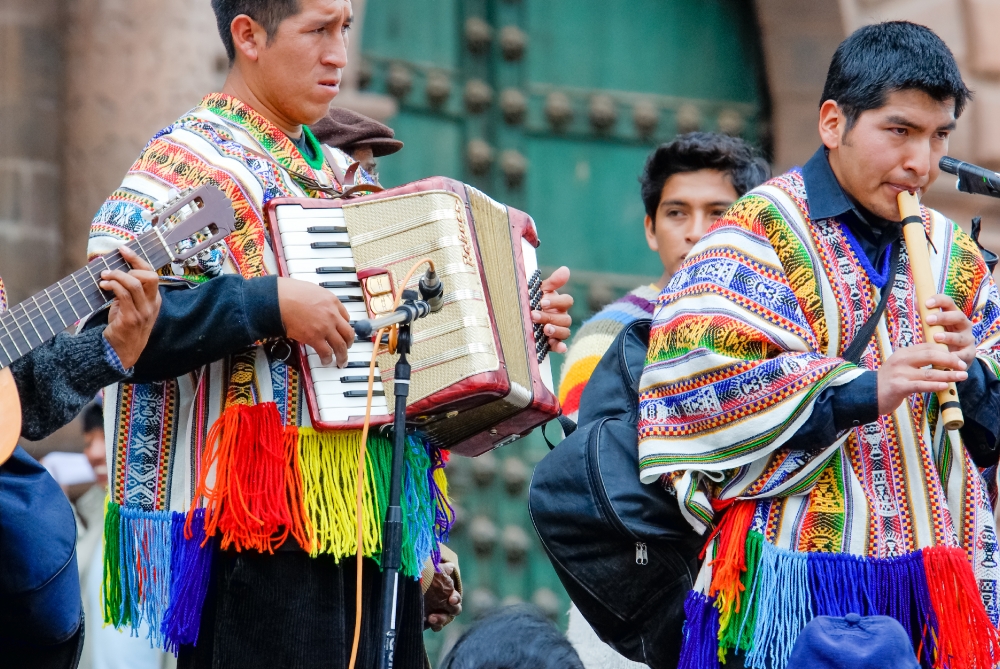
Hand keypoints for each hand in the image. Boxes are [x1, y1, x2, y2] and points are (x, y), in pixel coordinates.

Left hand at [101, 245, 161, 368]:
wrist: (120, 352)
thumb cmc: (124, 326)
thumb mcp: (132, 306)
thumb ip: (129, 290)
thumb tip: (113, 269)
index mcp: (155, 300)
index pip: (152, 273)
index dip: (138, 259)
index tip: (123, 249)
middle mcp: (152, 305)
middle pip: (149, 276)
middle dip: (131, 265)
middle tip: (111, 266)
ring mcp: (143, 312)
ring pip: (134, 283)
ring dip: (116, 275)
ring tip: (104, 276)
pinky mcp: (131, 318)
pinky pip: (123, 295)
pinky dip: (112, 286)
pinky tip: (104, 285)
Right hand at [277, 278, 354, 366]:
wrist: (280, 299)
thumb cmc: (290, 292)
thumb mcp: (313, 290)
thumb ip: (320, 300)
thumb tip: (318, 306)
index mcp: (332, 301)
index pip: (346, 317)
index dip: (344, 326)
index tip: (342, 331)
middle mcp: (332, 315)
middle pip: (348, 333)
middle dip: (349, 343)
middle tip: (347, 348)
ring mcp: (325, 327)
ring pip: (341, 345)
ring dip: (342, 355)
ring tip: (341, 361)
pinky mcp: (314, 337)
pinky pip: (326, 352)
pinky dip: (327, 359)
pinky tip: (325, 361)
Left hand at [423, 562, 461, 631]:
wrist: (412, 581)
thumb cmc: (426, 575)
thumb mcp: (434, 569)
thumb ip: (443, 569)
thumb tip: (451, 566)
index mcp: (448, 594)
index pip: (456, 599)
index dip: (455, 599)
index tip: (451, 599)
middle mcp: (443, 605)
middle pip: (453, 612)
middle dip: (450, 611)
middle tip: (442, 610)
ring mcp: (435, 613)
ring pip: (442, 622)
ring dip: (439, 620)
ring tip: (431, 618)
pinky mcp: (425, 620)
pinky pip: (429, 626)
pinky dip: (426, 625)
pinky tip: (421, 620)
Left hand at [531, 266, 572, 353]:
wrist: (521, 317)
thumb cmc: (533, 301)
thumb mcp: (540, 290)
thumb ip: (553, 282)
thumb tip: (566, 269)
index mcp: (560, 304)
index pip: (567, 301)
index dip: (556, 302)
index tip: (542, 302)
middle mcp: (562, 317)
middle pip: (565, 318)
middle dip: (549, 317)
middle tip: (534, 315)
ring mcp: (559, 330)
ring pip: (565, 332)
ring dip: (556, 330)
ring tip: (545, 329)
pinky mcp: (553, 343)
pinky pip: (560, 345)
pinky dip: (561, 347)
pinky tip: (560, 348)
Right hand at [877, 343, 967, 414]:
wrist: (867, 394)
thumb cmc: (888, 382)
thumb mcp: (901, 366)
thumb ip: (916, 361)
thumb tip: (940, 360)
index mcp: (903, 353)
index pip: (928, 347)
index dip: (945, 351)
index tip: (958, 358)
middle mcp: (901, 360)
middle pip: (930, 355)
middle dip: (950, 360)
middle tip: (963, 366)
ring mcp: (899, 373)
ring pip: (929, 372)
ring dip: (948, 374)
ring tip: (962, 376)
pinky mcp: (898, 386)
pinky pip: (921, 385)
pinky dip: (935, 386)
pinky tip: (946, 386)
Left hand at [924, 293, 976, 366]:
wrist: (950, 359)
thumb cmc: (938, 338)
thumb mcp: (930, 326)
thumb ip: (925, 315)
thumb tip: (916, 300)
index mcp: (953, 315)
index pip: (949, 303)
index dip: (939, 301)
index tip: (926, 303)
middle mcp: (964, 325)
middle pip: (958, 316)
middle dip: (943, 317)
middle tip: (928, 319)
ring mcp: (968, 339)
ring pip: (961, 336)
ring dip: (949, 336)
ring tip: (936, 337)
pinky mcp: (970, 354)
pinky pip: (964, 354)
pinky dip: (955, 356)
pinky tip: (946, 356)